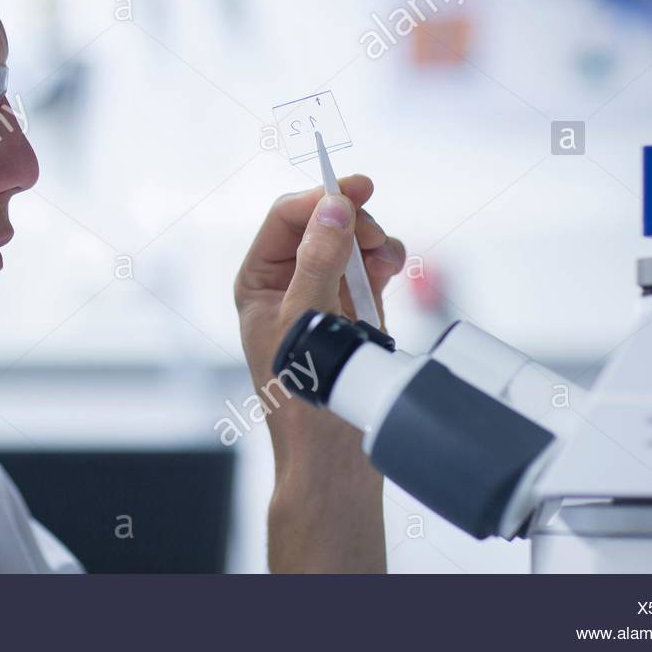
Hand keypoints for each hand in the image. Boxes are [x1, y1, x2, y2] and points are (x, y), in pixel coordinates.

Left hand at [234, 174, 404, 392]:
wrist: (332, 461)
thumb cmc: (301, 399)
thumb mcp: (303, 322)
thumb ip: (318, 263)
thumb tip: (332, 209)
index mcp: (259, 281)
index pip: (286, 218)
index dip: (319, 199)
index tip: (357, 190)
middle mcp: (289, 283)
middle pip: (323, 223)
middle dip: (352, 221)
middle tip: (375, 237)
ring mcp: (324, 295)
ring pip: (351, 242)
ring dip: (372, 241)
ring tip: (385, 261)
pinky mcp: (356, 311)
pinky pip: (372, 268)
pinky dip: (386, 261)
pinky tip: (392, 270)